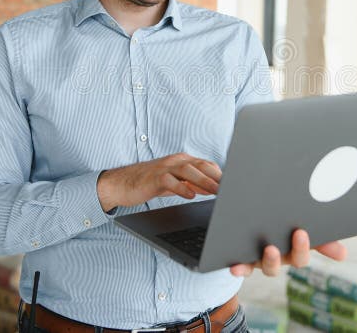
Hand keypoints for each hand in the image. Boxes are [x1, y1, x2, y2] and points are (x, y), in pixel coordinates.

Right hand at [97, 152, 221, 211]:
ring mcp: (164, 168)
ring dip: (205, 181)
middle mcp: (176, 161)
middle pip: (202, 165)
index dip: (222, 175)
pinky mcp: (154, 178)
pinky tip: (191, 195)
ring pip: (189, 170)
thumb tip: (212, 189)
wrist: (121, 183)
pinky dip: (182, 188)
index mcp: (183, 161)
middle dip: (218, 177)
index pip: (207, 165)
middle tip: (231, 189)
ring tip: (217, 191)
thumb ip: (192, 184)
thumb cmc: (149, 183)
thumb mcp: (174, 183)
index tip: (235, 185)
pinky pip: (170, 181)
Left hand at [229, 229, 346, 276]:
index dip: (304, 247)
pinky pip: (241, 267)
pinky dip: (239, 268)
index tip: (303, 232)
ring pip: (267, 267)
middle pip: (289, 261)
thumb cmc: (275, 224)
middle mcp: (277, 257)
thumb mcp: (295, 226)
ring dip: (271, 261)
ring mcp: (259, 259)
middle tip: (298, 234)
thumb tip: (344, 254)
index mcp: (291, 249)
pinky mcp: (240, 260)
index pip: (302, 255)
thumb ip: (318, 238)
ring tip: (271, 248)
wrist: (241, 219)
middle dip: (295, 250)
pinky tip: (235, 266)